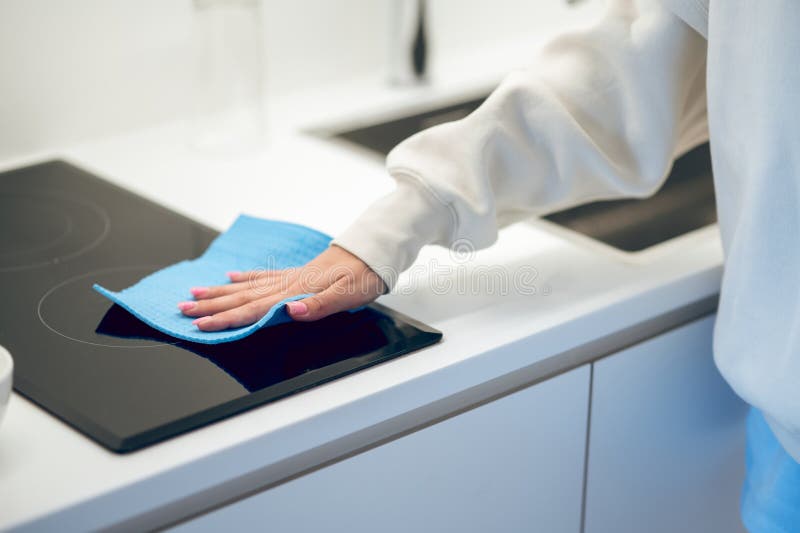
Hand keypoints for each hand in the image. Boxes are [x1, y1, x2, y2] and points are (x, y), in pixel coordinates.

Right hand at [177, 245, 384, 330]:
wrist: (374, 253)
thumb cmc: (364, 275)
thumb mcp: (349, 295)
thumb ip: (319, 305)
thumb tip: (290, 312)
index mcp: (297, 292)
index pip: (255, 309)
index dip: (227, 318)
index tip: (202, 324)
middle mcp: (288, 284)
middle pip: (242, 298)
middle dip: (211, 306)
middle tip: (183, 310)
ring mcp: (290, 278)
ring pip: (247, 288)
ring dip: (219, 293)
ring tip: (194, 295)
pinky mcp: (297, 274)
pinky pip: (263, 277)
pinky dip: (245, 279)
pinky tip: (230, 279)